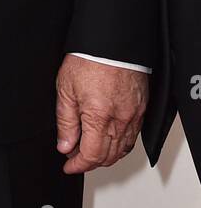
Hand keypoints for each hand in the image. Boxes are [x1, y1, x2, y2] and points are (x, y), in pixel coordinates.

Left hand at [55, 54, 147, 173]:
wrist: (112, 42)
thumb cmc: (89, 59)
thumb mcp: (65, 89)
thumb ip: (65, 122)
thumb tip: (65, 146)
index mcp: (99, 117)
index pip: (91, 156)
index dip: (78, 165)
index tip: (69, 166)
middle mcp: (120, 120)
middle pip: (107, 156)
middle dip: (90, 162)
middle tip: (75, 157)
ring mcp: (134, 115)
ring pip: (122, 149)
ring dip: (106, 155)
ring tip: (90, 150)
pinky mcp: (142, 109)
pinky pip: (133, 136)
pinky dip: (120, 145)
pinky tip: (110, 140)